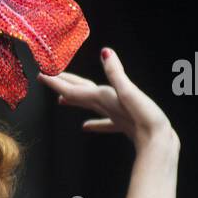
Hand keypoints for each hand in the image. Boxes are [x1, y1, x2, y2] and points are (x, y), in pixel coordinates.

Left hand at [38, 48, 178, 152]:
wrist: (157, 145)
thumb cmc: (144, 119)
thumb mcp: (130, 91)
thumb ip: (116, 73)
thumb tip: (105, 52)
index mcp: (102, 97)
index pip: (72, 88)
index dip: (56, 81)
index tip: (40, 74)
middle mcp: (104, 106)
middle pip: (77, 94)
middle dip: (62, 84)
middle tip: (47, 77)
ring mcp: (113, 116)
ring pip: (88, 105)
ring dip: (74, 100)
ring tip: (60, 99)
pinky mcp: (124, 124)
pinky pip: (104, 122)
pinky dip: (94, 122)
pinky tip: (86, 127)